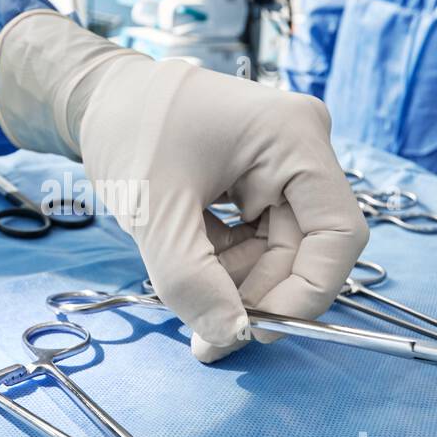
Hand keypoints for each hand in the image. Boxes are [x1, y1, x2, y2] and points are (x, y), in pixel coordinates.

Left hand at [0, 11, 367, 361]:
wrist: (99, 98)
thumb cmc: (127, 131)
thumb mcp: (154, 210)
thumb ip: (189, 279)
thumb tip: (228, 336)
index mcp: (294, 137)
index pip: (337, 235)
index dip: (307, 293)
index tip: (256, 330)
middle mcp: (302, 148)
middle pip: (304, 250)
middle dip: (255, 295)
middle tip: (205, 337)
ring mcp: (283, 165)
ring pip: (278, 252)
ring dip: (233, 281)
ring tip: (180, 285)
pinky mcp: (261, 180)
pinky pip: (257, 240)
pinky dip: (223, 263)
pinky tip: (185, 255)